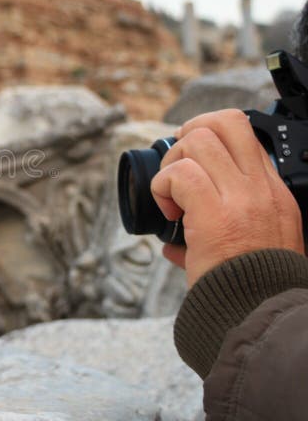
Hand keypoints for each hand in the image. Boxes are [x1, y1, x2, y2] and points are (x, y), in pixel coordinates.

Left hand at [151, 109, 303, 286]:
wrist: (259, 316)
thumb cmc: (250, 288)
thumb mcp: (255, 248)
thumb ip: (218, 231)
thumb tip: (174, 243)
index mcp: (274, 193)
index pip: (246, 136)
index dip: (210, 137)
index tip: (191, 161)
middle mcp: (262, 189)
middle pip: (225, 121)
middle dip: (190, 133)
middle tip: (176, 167)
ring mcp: (242, 199)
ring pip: (199, 140)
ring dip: (173, 163)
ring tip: (170, 194)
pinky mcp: (216, 214)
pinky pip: (180, 174)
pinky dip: (163, 186)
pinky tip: (166, 211)